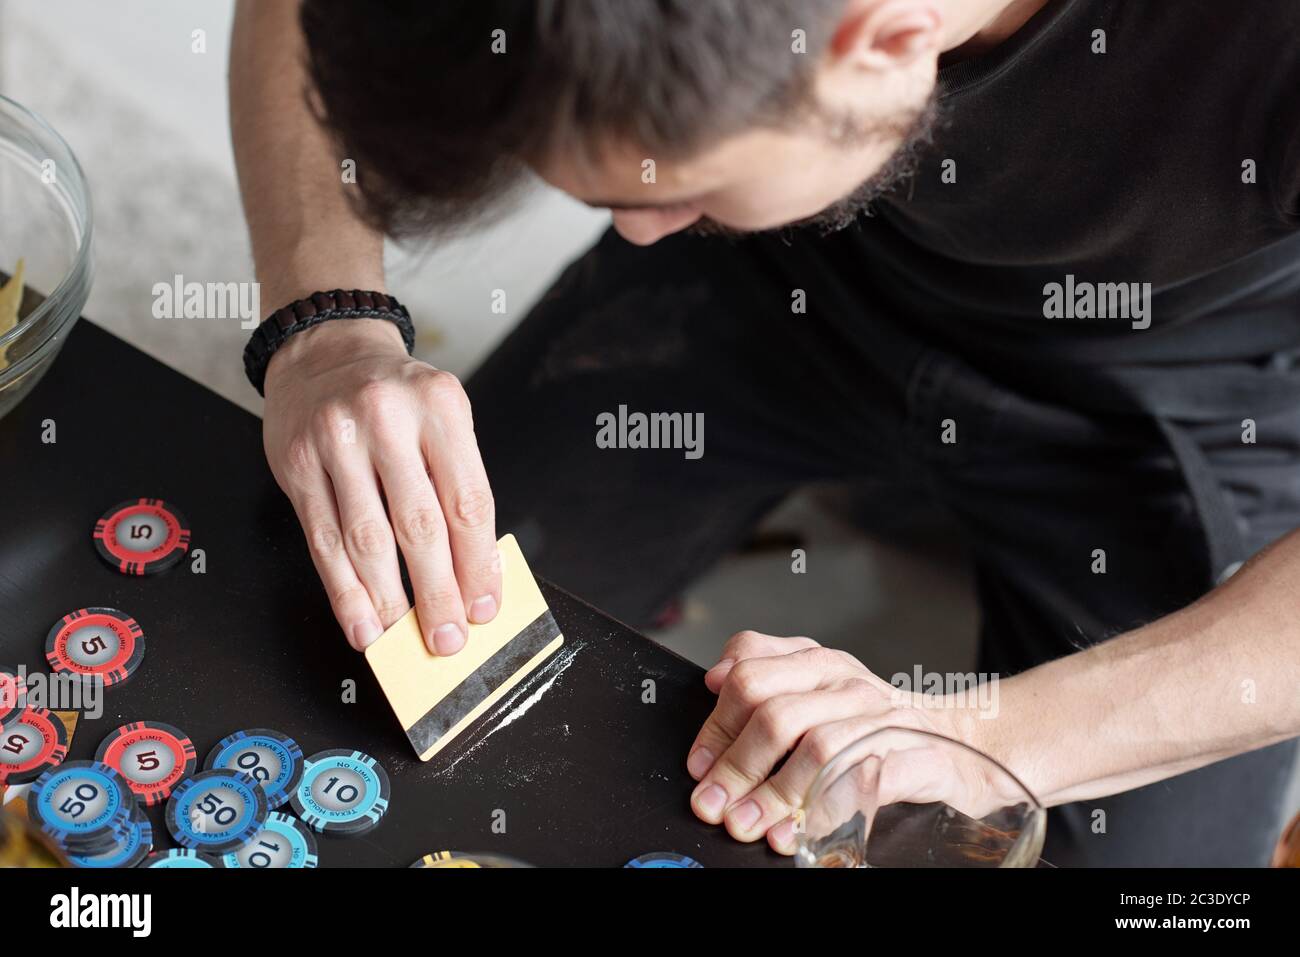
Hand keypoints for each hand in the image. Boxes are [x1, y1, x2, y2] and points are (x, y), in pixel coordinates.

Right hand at [263, 319, 500, 654]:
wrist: (326, 351)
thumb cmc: (396, 398)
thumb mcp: (441, 420)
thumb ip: (457, 487)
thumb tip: (474, 575)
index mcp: (442, 407)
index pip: (467, 501)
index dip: (478, 565)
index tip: (484, 607)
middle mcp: (389, 419)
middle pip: (419, 526)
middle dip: (437, 594)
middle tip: (448, 637)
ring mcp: (337, 440)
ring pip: (367, 540)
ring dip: (387, 601)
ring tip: (403, 637)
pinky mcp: (297, 463)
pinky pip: (323, 540)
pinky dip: (344, 591)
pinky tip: (361, 621)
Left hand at [687, 631, 998, 853]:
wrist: (966, 741)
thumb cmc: (876, 722)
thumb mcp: (818, 684)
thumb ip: (766, 670)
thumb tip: (714, 678)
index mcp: (818, 664)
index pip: (751, 673)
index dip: (716, 723)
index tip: (699, 765)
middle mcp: (849, 685)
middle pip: (776, 714)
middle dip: (736, 765)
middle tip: (714, 804)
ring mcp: (884, 720)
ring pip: (816, 747)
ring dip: (773, 794)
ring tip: (747, 824)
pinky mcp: (916, 758)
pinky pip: (864, 781)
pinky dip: (823, 811)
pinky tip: (797, 833)